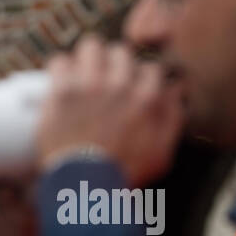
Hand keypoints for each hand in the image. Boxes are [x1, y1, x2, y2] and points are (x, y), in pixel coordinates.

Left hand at [36, 34, 185, 187]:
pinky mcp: (61, 93)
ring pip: (90, 47)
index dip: (136, 77)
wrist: (85, 188)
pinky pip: (59, 61)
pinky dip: (59, 69)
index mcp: (148, 98)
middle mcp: (121, 85)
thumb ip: (173, 119)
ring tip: (79, 74)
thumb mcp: (162, 154)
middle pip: (120, 51)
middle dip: (112, 64)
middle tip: (100, 80)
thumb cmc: (123, 176)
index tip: (126, 87)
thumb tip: (177, 92)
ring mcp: (90, 86)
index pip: (148, 68)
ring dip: (85, 59)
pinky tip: (58, 80)